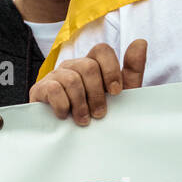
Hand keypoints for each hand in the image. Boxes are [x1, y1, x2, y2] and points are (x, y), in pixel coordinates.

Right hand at [29, 40, 146, 124]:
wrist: (72, 140)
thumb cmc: (96, 115)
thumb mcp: (118, 97)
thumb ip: (131, 71)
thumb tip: (141, 42)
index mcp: (92, 65)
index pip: (102, 50)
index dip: (111, 69)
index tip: (116, 92)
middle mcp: (73, 66)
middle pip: (88, 66)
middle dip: (97, 94)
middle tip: (99, 114)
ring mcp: (55, 76)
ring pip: (72, 78)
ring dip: (81, 104)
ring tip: (84, 120)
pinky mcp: (40, 89)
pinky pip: (54, 89)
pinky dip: (63, 106)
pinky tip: (65, 116)